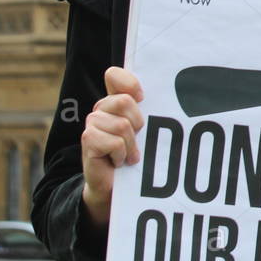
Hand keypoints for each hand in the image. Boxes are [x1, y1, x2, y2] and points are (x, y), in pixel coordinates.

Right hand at [80, 66, 144, 226]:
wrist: (116, 186)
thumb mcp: (147, 130)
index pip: (114, 75)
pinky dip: (122, 155)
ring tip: (131, 154)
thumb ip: (152, 111)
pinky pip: (114, 142)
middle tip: (138, 138)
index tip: (142, 99)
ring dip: (132, 145)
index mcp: (115, 101)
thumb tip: (173, 92)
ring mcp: (92, 124)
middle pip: (124, 102)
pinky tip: (119, 161)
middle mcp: (101, 109)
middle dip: (138, 123)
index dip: (129, 84)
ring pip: (122, 126)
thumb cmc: (135, 154)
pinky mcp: (88, 141)